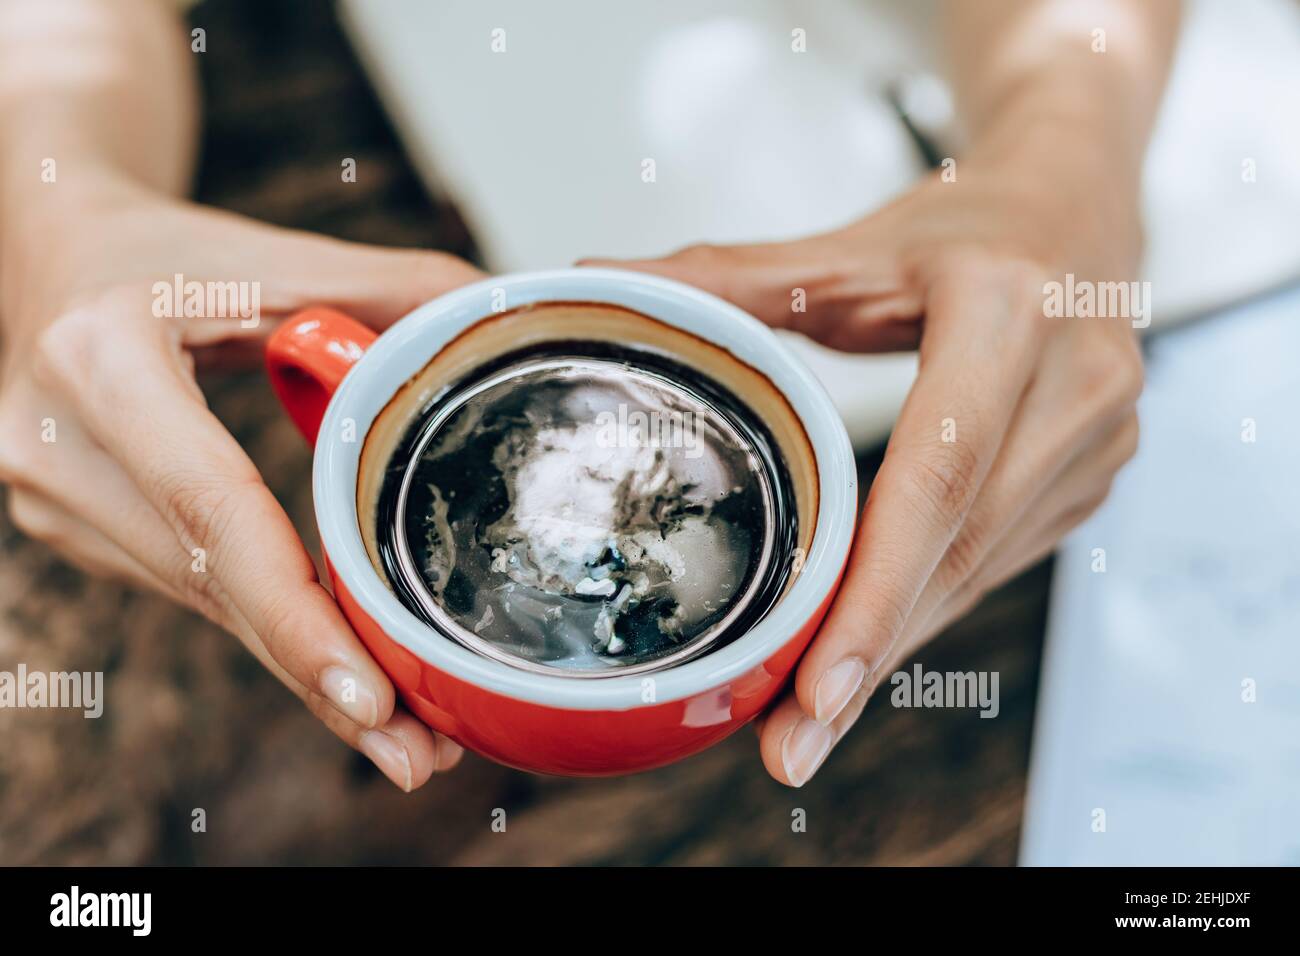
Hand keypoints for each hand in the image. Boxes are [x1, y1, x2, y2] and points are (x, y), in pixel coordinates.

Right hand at [0, 171, 483, 789]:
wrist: (51, 256)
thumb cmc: (165, 253)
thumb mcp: (270, 254)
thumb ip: (393, 287)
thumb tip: (505, 326)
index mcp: (104, 360)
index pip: (213, 507)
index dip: (295, 612)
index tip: (371, 697)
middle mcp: (58, 443)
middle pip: (215, 587)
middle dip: (321, 678)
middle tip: (418, 755)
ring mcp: (56, 496)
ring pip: (207, 606)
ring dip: (303, 669)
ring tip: (405, 735)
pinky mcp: (75, 524)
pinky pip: (194, 588)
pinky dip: (270, 629)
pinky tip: (339, 669)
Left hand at [589, 160, 1143, 785]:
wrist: (1078, 209)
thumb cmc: (959, 231)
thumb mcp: (852, 248)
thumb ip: (730, 277)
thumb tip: (604, 284)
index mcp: (1010, 313)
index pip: (938, 474)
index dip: (875, 591)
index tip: (815, 690)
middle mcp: (1077, 384)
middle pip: (955, 550)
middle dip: (868, 655)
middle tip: (788, 745)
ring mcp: (1100, 439)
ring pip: (978, 572)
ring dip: (894, 644)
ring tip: (810, 719)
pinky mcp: (1096, 475)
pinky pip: (998, 561)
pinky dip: (926, 606)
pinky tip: (869, 644)